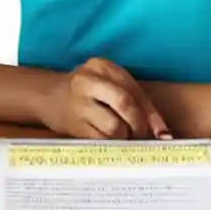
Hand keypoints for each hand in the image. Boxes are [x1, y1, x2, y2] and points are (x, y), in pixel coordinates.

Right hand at [37, 57, 172, 139]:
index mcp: (101, 66)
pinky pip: (101, 140)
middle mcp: (87, 81)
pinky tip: (108, 141)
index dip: (151, 113)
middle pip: (125, 104)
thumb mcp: (108, 85)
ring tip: (120, 135)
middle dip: (139, 124)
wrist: (48, 97)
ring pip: (114, 126)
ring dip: (124, 136)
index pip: (133, 89)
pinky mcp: (72, 125)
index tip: (162, 133)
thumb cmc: (88, 93)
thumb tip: (162, 133)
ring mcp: (77, 103)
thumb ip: (134, 101)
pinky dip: (111, 144)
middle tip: (141, 135)